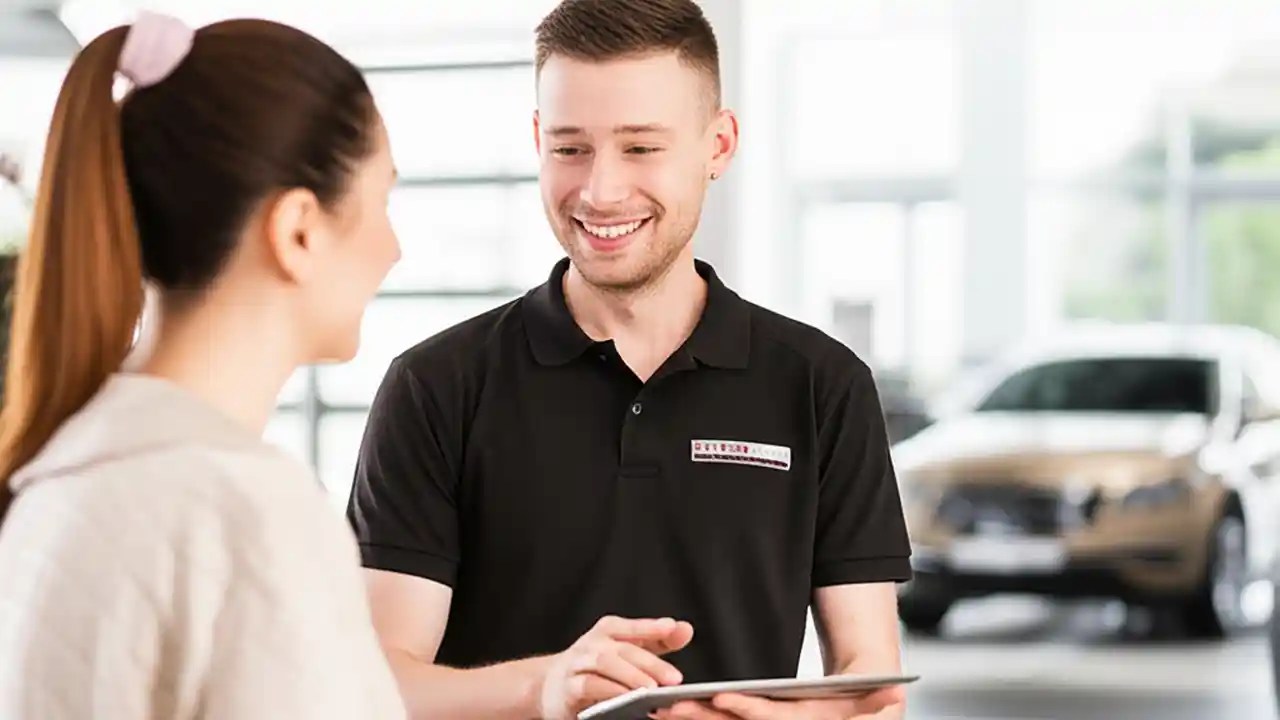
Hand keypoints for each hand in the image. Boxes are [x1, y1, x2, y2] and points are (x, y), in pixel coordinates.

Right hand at [538, 615, 694, 719]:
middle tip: (674, 678)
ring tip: (651, 689)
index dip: (652, 627)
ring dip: (630, 675)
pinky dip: (609, 690)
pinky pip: (589, 685)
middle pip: (624, 648)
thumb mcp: (626, 651)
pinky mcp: (569, 685)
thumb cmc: (599, 668)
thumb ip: (657, 641)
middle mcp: (593, 642)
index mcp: (609, 630)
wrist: (552, 686)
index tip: (673, 628)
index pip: (633, 626)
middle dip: (650, 663)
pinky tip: (625, 699)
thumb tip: (685, 629)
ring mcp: (578, 662)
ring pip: (605, 663)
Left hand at [654, 685, 904, 719]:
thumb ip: (878, 696)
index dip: (749, 710)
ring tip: (662, 709)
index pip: (777, 718)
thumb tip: (895, 691)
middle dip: (705, 719)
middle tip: (671, 708)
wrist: (861, 709)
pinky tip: (673, 714)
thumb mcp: (874, 699)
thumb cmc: (864, 701)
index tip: (720, 697)